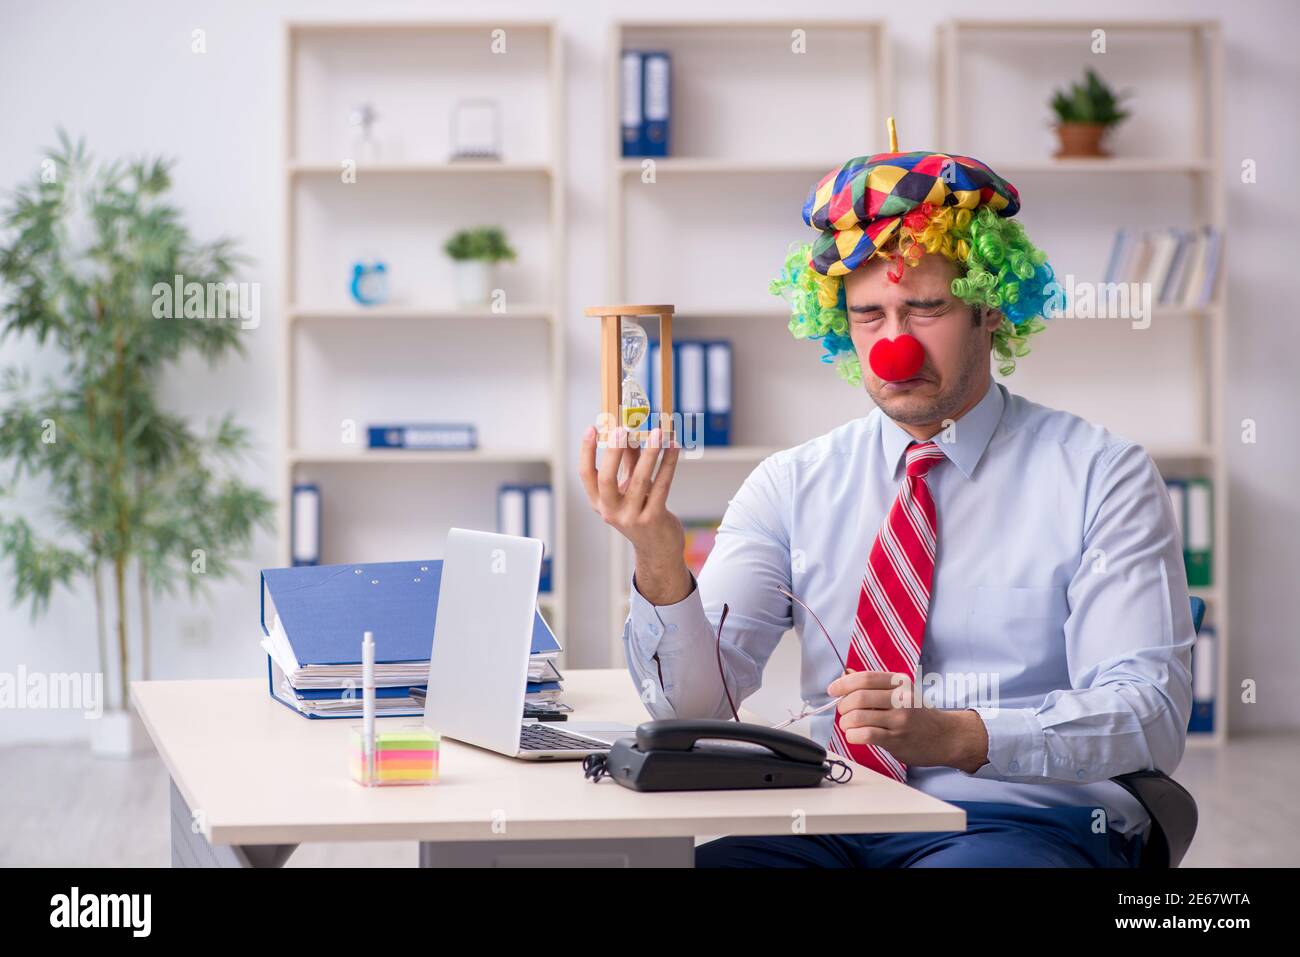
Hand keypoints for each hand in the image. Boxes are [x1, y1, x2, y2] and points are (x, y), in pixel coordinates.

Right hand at [579, 425, 689, 604]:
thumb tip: (630, 432)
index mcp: (599, 502)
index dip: (586, 452)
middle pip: (606, 480)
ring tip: (658, 433)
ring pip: (639, 480)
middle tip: (622, 428)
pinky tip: (674, 448)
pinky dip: (668, 464)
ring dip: (650, 453)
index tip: (591, 428)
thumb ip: (628, 462)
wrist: (658, 549)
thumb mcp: (629, 489)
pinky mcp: (653, 519)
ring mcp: (631, 518)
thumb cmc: (641, 511)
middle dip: (613, 452)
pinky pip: (661, 486)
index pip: (586, 475)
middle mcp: (610, 512)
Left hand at [827, 670, 989, 772]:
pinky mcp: (897, 739)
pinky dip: (853, 735)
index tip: (832, 690)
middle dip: (843, 705)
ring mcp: (900, 719)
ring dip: (846, 722)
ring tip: (848, 725)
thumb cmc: (920, 714)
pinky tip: (854, 736)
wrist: (947, 737)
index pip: (864, 678)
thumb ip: (874, 684)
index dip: (843, 684)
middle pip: (859, 697)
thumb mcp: (902, 692)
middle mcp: (901, 698)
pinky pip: (866, 735)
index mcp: (900, 683)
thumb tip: (846, 673)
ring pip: (859, 716)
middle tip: (842, 711)